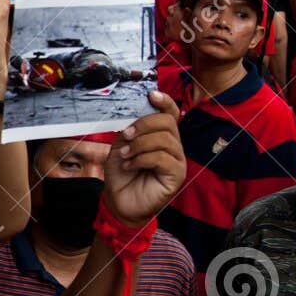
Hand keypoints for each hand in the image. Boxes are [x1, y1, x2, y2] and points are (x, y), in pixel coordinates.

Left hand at [103, 91, 185, 225]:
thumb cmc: (122, 174)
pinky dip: (142, 159)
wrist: (119, 200)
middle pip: (168, 123)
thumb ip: (131, 129)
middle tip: (126, 136)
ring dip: (140, 144)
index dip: (164, 101)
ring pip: (165, 139)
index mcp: (162, 136)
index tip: (151, 95)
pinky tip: (130, 165)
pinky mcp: (176, 175)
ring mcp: (177, 161)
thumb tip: (135, 114)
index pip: (172, 113)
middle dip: (143, 125)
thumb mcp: (122, 145)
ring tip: (125, 155)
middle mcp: (173, 146)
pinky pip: (163, 158)